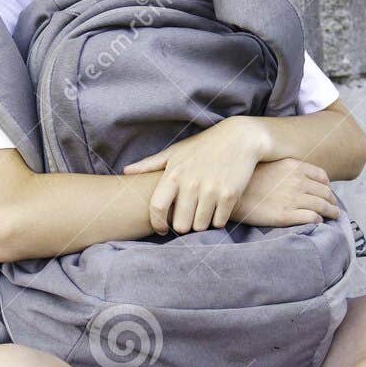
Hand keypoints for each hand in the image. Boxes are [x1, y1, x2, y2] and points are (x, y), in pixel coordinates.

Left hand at [123, 116, 267, 233]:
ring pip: (200, 226)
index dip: (157, 224)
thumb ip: (150, 164)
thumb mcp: (175, 151)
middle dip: (183, 226)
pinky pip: (219, 222)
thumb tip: (125, 172)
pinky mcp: (230, 195)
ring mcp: (211, 190)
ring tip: (202, 214)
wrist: (240, 138)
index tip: (162, 228)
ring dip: (201, 224)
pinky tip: (217, 210)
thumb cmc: (203, 146)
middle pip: (180, 224)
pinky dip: (217, 220)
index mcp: (174, 174)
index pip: (157, 208)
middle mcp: (191, 183)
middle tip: (187, 220)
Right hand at [231, 159, 339, 227]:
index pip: (321, 176)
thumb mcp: (270, 165)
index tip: (327, 192)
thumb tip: (299, 177)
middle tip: (334, 207)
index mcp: (294, 167)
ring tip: (334, 215)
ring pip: (323, 206)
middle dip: (332, 200)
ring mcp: (293, 198)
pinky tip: (317, 222)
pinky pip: (312, 218)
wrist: (230, 195)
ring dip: (331, 211)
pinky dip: (318, 220)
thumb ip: (287, 169)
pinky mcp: (287, 215)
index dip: (327, 185)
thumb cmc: (247, 180)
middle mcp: (297, 181)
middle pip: (325, 192)